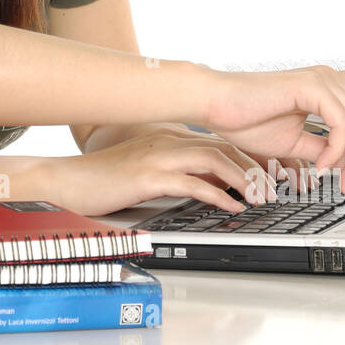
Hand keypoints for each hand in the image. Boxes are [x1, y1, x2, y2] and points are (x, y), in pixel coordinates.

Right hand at [44, 129, 280, 216]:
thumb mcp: (151, 173)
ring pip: (214, 160)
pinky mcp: (148, 176)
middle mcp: (167, 141)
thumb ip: (182, 174)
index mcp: (169, 138)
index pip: (220, 141)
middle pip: (224, 147)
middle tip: (276, 186)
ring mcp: (158, 156)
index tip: (271, 174)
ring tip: (261, 197)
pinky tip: (232, 207)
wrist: (67, 179)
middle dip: (255, 167)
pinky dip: (218, 195)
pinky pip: (192, 183)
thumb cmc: (105, 178)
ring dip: (244, 179)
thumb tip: (216, 187)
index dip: (250, 158)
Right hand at [203, 65, 344, 192]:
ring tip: (344, 179)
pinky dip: (339, 151)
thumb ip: (323, 148)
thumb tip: (344, 164)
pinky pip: (344, 124)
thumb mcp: (295, 142)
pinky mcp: (311, 87)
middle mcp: (330, 78)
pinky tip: (324, 165)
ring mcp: (323, 80)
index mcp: (328, 88)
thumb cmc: (245, 119)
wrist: (216, 106)